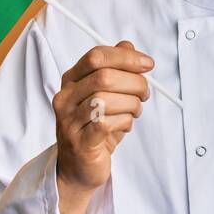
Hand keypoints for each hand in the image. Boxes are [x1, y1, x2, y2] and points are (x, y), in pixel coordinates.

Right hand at [53, 41, 151, 193]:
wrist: (77, 168)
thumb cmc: (94, 129)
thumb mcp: (105, 95)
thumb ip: (115, 69)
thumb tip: (128, 46)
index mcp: (71, 81)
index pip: (96, 57)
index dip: (125, 57)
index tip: (147, 64)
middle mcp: (65, 98)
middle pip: (104, 77)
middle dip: (134, 83)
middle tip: (145, 93)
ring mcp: (69, 121)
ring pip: (106, 99)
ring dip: (131, 104)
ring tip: (135, 110)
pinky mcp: (80, 142)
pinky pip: (107, 123)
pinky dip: (125, 121)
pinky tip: (126, 124)